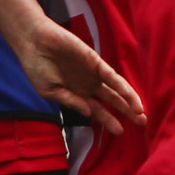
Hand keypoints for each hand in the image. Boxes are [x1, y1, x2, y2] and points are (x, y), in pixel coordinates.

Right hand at [10, 14, 143, 136]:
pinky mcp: (94, 60)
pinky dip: (120, 85)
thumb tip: (89, 112)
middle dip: (126, 112)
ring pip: (115, 89)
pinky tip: (128, 96)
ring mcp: (92, 72)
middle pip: (112, 100)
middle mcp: (88, 84)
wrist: (33, 42)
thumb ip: (70, 101)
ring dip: (128, 100)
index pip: (97, 110)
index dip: (109, 120)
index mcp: (77, 93)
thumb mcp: (50, 91)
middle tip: (142, 123)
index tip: (120, 132)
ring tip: (140, 113)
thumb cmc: (37, 66)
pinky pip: (110, 75)